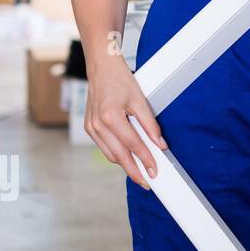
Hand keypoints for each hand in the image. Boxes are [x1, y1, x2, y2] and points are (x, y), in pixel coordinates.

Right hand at [84, 55, 165, 189]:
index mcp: (110, 116)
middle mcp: (97, 125)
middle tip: (147, 181)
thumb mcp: (140, 100)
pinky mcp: (89, 128)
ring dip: (125, 165)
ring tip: (140, 173)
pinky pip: (104, 147)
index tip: (155, 171)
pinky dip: (116, 154)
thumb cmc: (120, 80)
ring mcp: (91, 127)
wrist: (101, 68)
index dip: (145, 160)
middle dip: (134, 171)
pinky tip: (128, 158)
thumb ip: (150, 124)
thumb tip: (160, 144)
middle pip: (119, 155)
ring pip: (110, 154)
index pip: (132, 145)